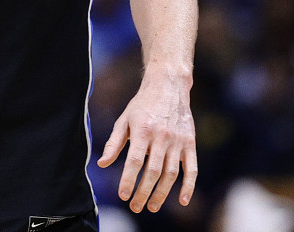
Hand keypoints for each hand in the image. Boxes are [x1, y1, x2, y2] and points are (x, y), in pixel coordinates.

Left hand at [97, 74, 196, 212]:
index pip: (135, 161)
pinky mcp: (190, 143)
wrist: (168, 86)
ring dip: (162, 194)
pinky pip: (191, 168)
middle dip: (143, 192)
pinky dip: (189, 186)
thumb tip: (102, 164)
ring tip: (151, 206)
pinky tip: (183, 201)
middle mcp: (161, 136)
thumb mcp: (124, 120)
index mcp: (142, 130)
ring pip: (171, 173)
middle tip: (135, 207)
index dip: (129, 180)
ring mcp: (177, 141)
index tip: (123, 196)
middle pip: (153, 171)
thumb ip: (114, 143)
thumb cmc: (142, 105)